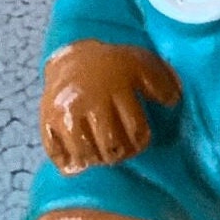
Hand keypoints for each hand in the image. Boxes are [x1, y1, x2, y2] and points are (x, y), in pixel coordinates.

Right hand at [39, 41, 179, 172]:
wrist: (72, 56)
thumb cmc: (113, 65)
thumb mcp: (141, 63)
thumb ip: (161, 82)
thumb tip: (173, 101)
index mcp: (115, 87)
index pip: (136, 131)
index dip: (141, 141)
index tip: (139, 139)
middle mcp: (88, 100)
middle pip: (111, 147)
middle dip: (120, 153)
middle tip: (120, 148)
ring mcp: (65, 112)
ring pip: (85, 155)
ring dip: (97, 159)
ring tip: (101, 152)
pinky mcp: (46, 120)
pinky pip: (57, 155)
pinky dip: (70, 163)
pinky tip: (80, 158)